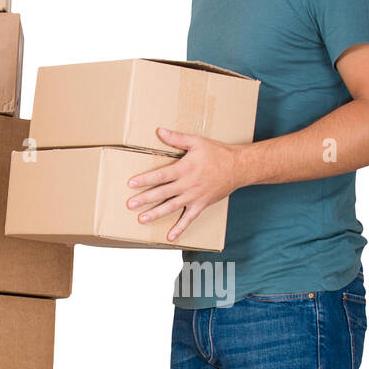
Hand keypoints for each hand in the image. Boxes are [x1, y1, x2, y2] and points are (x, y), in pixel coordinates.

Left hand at [126, 128, 243, 241]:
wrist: (238, 168)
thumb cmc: (217, 153)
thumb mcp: (197, 142)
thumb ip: (177, 138)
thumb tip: (160, 131)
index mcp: (184, 168)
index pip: (161, 175)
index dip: (145, 179)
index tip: (131, 184)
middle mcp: (187, 184)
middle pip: (163, 193)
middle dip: (145, 199)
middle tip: (130, 205)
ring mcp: (194, 197)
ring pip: (172, 207)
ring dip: (156, 214)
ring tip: (142, 219)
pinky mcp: (201, 205)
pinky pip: (189, 219)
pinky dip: (180, 228)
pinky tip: (170, 236)